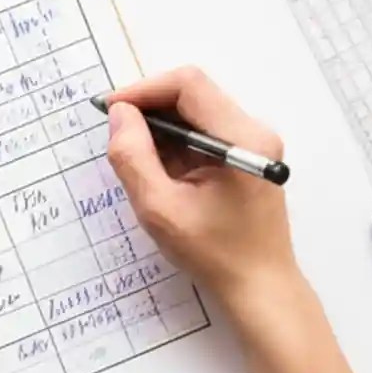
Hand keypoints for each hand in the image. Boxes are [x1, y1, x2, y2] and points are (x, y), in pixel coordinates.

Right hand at [105, 68, 297, 315]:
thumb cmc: (214, 254)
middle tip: (117, 136)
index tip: (110, 111)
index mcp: (241, 137)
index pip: (188, 85)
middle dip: (150, 108)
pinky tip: (160, 172)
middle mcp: (254, 130)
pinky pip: (204, 133)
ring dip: (161, 128)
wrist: (260, 287)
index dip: (143, 90)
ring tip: (137, 160)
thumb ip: (134, 157)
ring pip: (196, 113)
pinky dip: (176, 143)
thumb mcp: (161, 209)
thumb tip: (119, 114)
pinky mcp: (247, 156)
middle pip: (193, 94)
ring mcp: (253, 143)